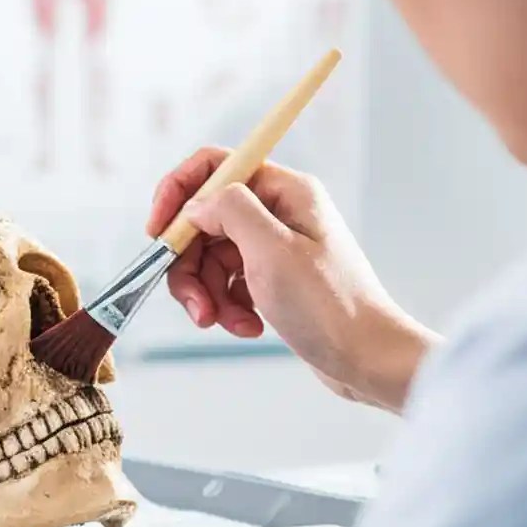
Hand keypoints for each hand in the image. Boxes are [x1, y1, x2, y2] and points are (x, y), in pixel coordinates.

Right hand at [147, 147, 440, 411]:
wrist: (368, 359)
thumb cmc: (331, 306)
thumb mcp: (273, 251)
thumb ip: (230, 211)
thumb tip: (197, 202)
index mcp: (285, 191)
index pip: (216, 166)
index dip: (178, 194)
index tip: (157, 233)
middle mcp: (280, 212)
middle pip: (206, 220)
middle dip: (191, 264)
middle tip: (195, 305)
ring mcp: (276, 247)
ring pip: (212, 256)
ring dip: (209, 293)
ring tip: (224, 322)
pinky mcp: (274, 280)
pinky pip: (230, 284)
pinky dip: (228, 306)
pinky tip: (248, 327)